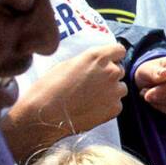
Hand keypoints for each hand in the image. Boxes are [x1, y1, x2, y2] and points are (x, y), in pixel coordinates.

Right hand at [10, 42, 126, 141]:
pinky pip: (117, 104)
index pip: (119, 50)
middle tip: (93, 85)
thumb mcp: (68, 64)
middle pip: (119, 70)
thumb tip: (98, 64)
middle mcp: (110, 71)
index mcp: (97, 57)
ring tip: (91, 98)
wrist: (45, 114)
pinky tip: (91, 109)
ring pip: (120, 88)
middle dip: (109, 76)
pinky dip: (108, 106)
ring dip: (110, 91)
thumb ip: (89, 62)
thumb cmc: (50, 87)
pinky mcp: (115, 108)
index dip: (113, 57)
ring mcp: (115, 91)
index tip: (106, 63)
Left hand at [135, 54, 165, 120]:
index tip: (148, 93)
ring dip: (162, 106)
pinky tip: (163, 103)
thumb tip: (165, 74)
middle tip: (147, 94)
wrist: (157, 80)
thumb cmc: (152, 73)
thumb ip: (153, 72)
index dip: (164, 90)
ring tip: (154, 98)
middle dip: (159, 99)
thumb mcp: (145, 69)